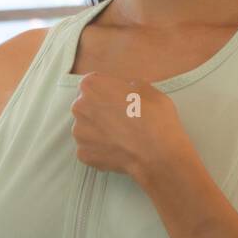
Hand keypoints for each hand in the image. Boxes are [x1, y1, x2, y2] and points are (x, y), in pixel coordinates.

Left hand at [69, 72, 190, 184]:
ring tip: (120, 135)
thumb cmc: (154, 118)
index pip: (94, 82)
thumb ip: (131, 84)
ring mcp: (79, 133)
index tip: (119, 97)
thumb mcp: (148, 89)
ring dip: (100, 129)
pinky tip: (118, 148)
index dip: (108, 89)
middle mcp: (79, 107)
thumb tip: (130, 88)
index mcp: (92, 86)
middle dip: (101, 109)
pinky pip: (90, 147)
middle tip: (122, 117)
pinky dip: (101, 148)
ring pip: (87, 127)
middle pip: (87, 105)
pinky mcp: (83, 154)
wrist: (158, 154)